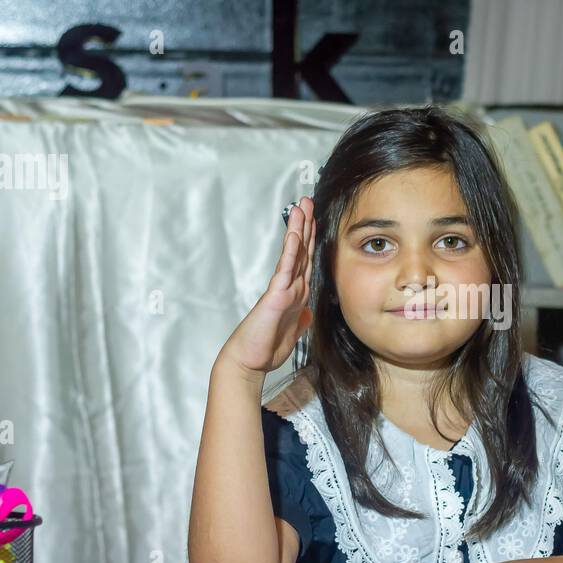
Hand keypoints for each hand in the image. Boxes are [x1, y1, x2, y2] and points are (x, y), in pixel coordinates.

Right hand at [218, 196, 315, 383]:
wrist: (249, 363)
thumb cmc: (265, 349)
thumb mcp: (293, 333)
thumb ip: (300, 319)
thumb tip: (308, 313)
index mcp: (295, 294)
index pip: (306, 260)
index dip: (311, 239)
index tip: (314, 219)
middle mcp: (290, 287)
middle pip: (301, 250)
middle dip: (306, 224)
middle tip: (307, 200)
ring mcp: (283, 289)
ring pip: (295, 254)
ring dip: (299, 229)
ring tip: (301, 206)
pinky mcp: (275, 296)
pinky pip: (286, 269)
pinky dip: (291, 250)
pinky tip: (294, 234)